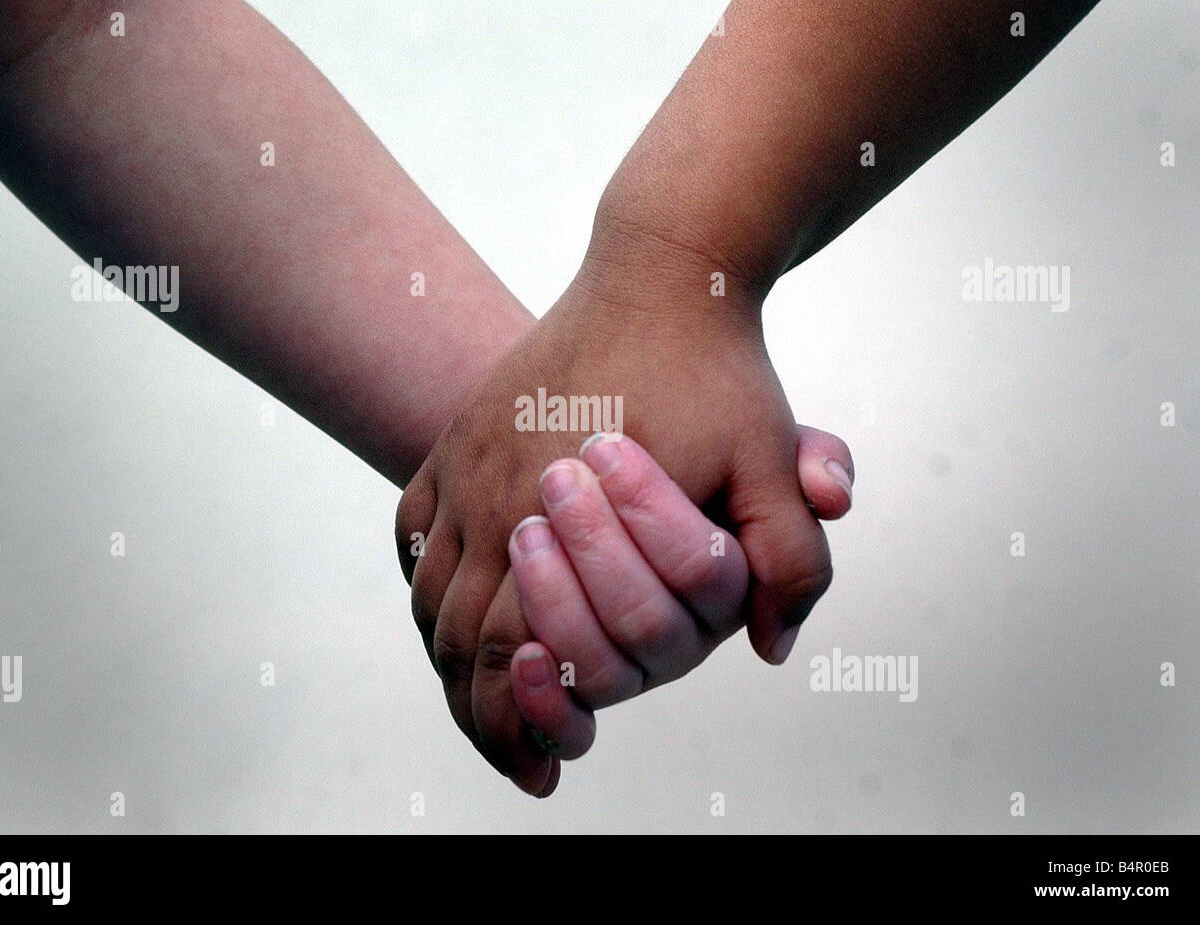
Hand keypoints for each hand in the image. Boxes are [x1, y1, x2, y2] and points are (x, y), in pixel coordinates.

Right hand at [396, 255, 841, 795]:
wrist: (662, 268)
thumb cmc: (716, 370)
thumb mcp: (774, 460)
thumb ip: (786, 559)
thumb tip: (768, 647)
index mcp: (556, 511)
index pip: (512, 652)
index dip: (523, 727)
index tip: (543, 774)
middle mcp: (494, 493)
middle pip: (456, 637)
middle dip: (477, 710)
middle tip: (509, 754)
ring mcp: (468, 460)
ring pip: (427, 591)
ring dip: (444, 656)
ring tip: (470, 696)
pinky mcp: (460, 435)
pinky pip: (413, 530)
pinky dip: (421, 583)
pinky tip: (443, 607)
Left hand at [507, 428, 852, 759]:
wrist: (587, 444)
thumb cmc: (669, 442)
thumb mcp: (744, 436)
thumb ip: (806, 458)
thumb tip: (834, 497)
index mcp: (731, 588)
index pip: (708, 571)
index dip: (653, 512)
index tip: (603, 446)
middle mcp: (685, 639)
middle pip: (650, 623)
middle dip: (595, 548)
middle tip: (555, 479)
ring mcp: (631, 669)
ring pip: (603, 672)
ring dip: (557, 604)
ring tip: (526, 533)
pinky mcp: (575, 691)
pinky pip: (569, 725)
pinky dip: (544, 702)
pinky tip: (522, 654)